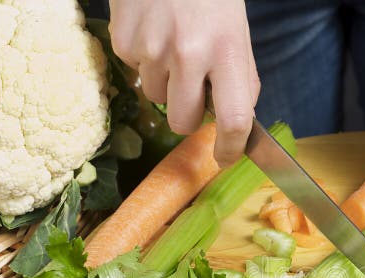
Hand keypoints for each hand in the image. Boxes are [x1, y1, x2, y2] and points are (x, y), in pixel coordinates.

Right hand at [109, 0, 259, 166]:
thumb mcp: (237, 35)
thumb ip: (240, 80)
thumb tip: (237, 123)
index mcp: (227, 52)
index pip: (235, 119)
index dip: (231, 148)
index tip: (226, 157)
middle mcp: (189, 54)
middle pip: (183, 121)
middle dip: (189, 116)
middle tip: (194, 91)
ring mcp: (152, 48)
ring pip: (157, 98)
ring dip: (167, 83)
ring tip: (174, 47)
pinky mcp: (123, 41)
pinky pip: (136, 73)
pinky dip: (146, 61)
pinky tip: (155, 34)